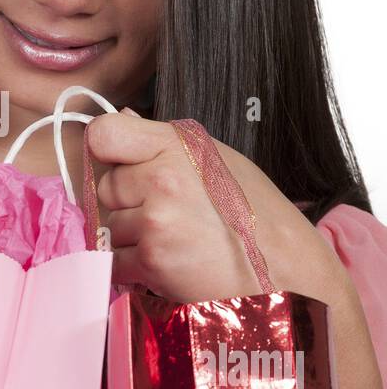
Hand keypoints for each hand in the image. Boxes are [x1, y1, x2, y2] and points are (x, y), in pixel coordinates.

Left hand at [87, 109, 347, 303]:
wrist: (285, 269)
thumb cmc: (256, 215)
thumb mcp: (219, 160)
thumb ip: (165, 144)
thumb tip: (123, 119)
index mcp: (177, 144)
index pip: (104, 133)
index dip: (107, 152)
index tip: (119, 165)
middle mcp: (162, 176)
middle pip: (106, 188)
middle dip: (128, 204)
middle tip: (169, 216)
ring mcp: (154, 218)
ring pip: (111, 227)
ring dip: (133, 239)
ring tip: (176, 242)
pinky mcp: (151, 258)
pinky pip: (116, 262)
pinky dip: (135, 269)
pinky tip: (170, 264)